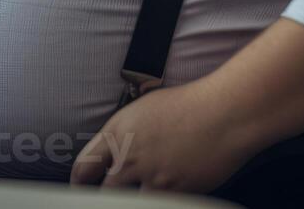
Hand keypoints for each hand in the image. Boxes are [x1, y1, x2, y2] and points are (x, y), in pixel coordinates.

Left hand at [70, 78, 255, 192]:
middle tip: (109, 197)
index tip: (80, 188)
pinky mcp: (172, 190)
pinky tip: (165, 194)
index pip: (84, 165)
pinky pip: (157, 203)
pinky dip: (158, 200)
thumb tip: (119, 149)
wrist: (224, 113)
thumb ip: (127, 131)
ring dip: (134, 198)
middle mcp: (129, 154)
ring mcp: (150, 174)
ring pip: (128, 201)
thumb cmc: (191, 104)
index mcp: (118, 130)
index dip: (79, 182)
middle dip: (105, 197)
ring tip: (145, 189)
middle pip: (105, 190)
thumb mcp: (147, 108)